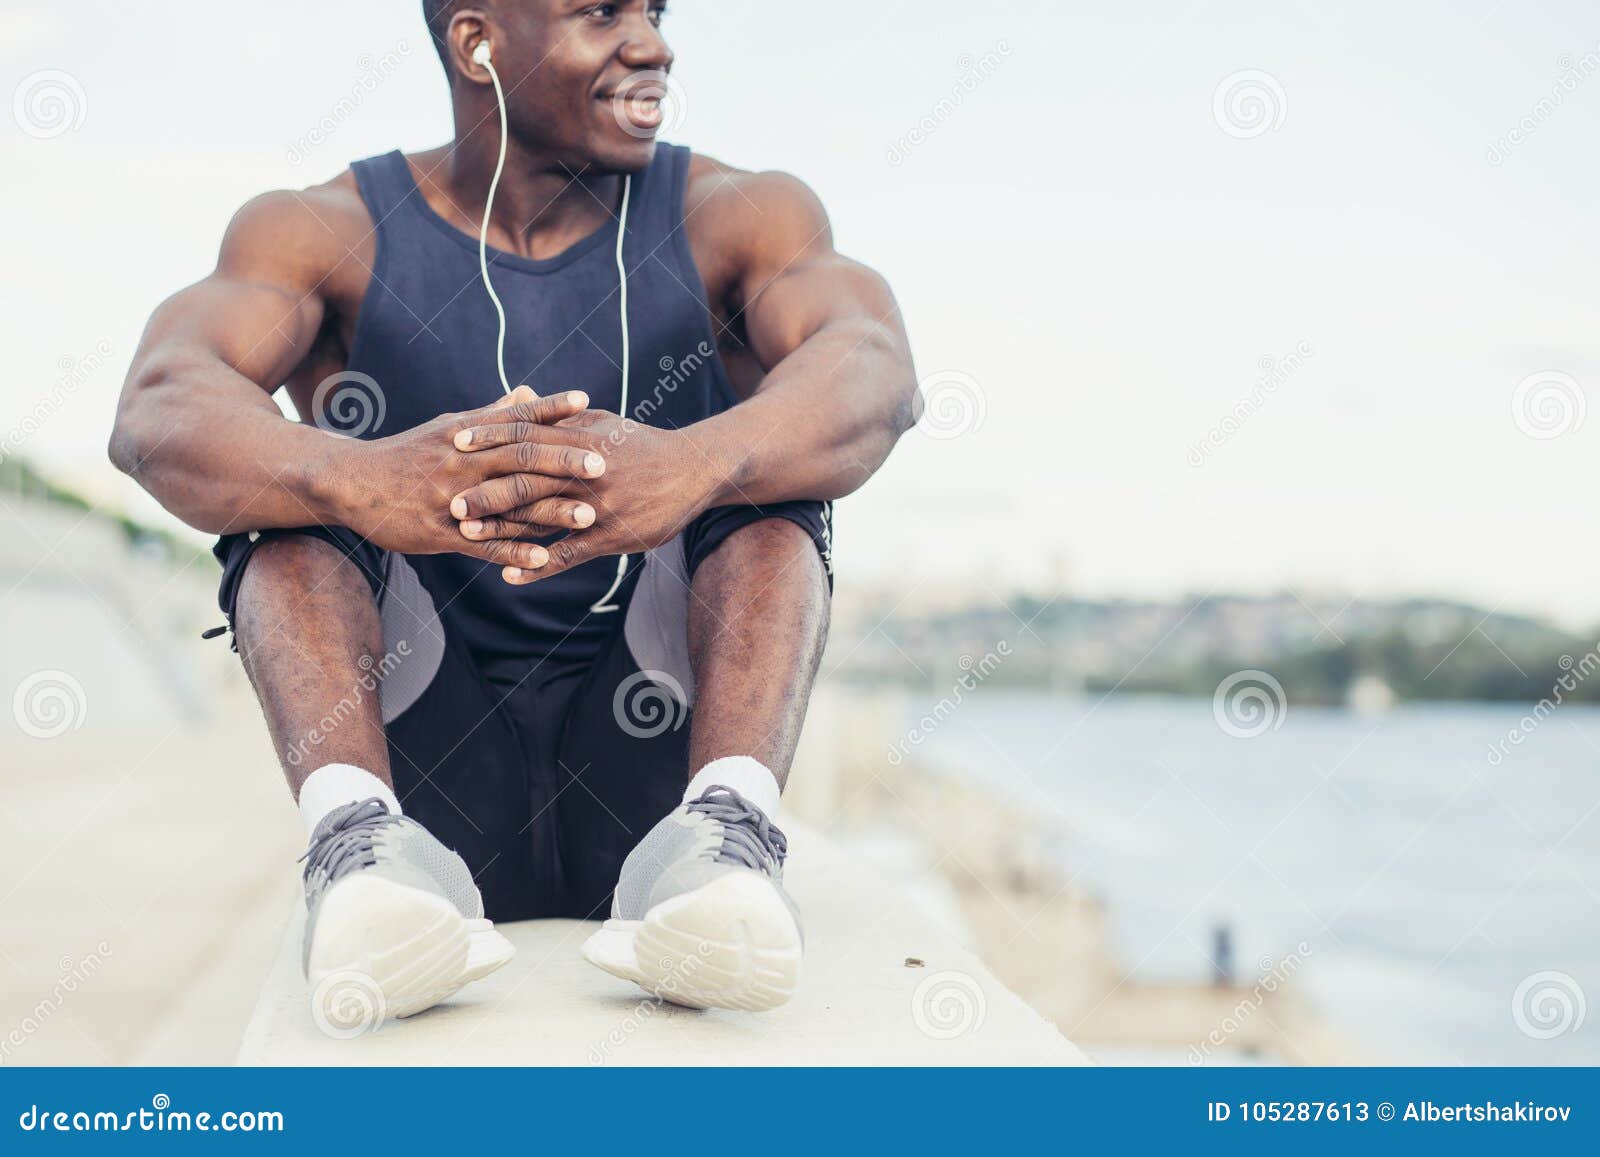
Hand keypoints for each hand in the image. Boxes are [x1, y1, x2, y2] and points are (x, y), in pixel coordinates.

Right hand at [334, 386, 608, 572]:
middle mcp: (463, 461)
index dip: (552, 410)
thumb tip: (526, 394)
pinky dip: (515, 552)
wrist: (351, 483)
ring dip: (550, 511)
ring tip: (590, 516)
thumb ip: (492, 415)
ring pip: (508, 504)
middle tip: (604, 464)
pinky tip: (545, 558)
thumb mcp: (448, 428)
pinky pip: (484, 545)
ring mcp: (452, 498)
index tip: (588, 402)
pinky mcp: (440, 533)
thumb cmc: (406, 454)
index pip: (516, 418)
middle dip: (564, 462)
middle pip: (520, 458)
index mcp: (467, 434)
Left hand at [447, 409, 728, 583]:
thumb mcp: (602, 423)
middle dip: (486, 489)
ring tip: (466, 535)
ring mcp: (599, 506)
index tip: (455, 441)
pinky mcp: (612, 536)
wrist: (693, 471)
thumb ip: (559, 415)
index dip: (490, 438)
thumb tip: (521, 395)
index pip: (527, 434)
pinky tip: (508, 574)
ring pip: (543, 517)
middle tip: (449, 499)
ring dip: (502, 527)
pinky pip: (568, 555)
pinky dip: (536, 566)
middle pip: (528, 478)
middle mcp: (587, 471)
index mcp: (582, 439)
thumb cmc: (641, 445)